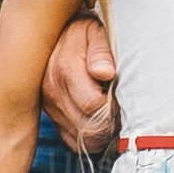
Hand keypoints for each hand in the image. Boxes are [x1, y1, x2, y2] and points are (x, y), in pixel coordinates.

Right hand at [44, 13, 118, 150]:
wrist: (54, 34)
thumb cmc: (82, 32)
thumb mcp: (94, 32)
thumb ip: (101, 52)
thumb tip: (105, 73)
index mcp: (65, 70)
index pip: (93, 105)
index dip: (113, 108)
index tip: (123, 99)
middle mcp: (53, 91)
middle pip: (87, 128)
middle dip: (110, 125)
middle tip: (122, 111)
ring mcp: (50, 106)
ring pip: (81, 138)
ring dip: (102, 134)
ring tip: (113, 116)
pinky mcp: (51, 116)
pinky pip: (72, 140)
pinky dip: (89, 137)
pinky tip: (100, 122)